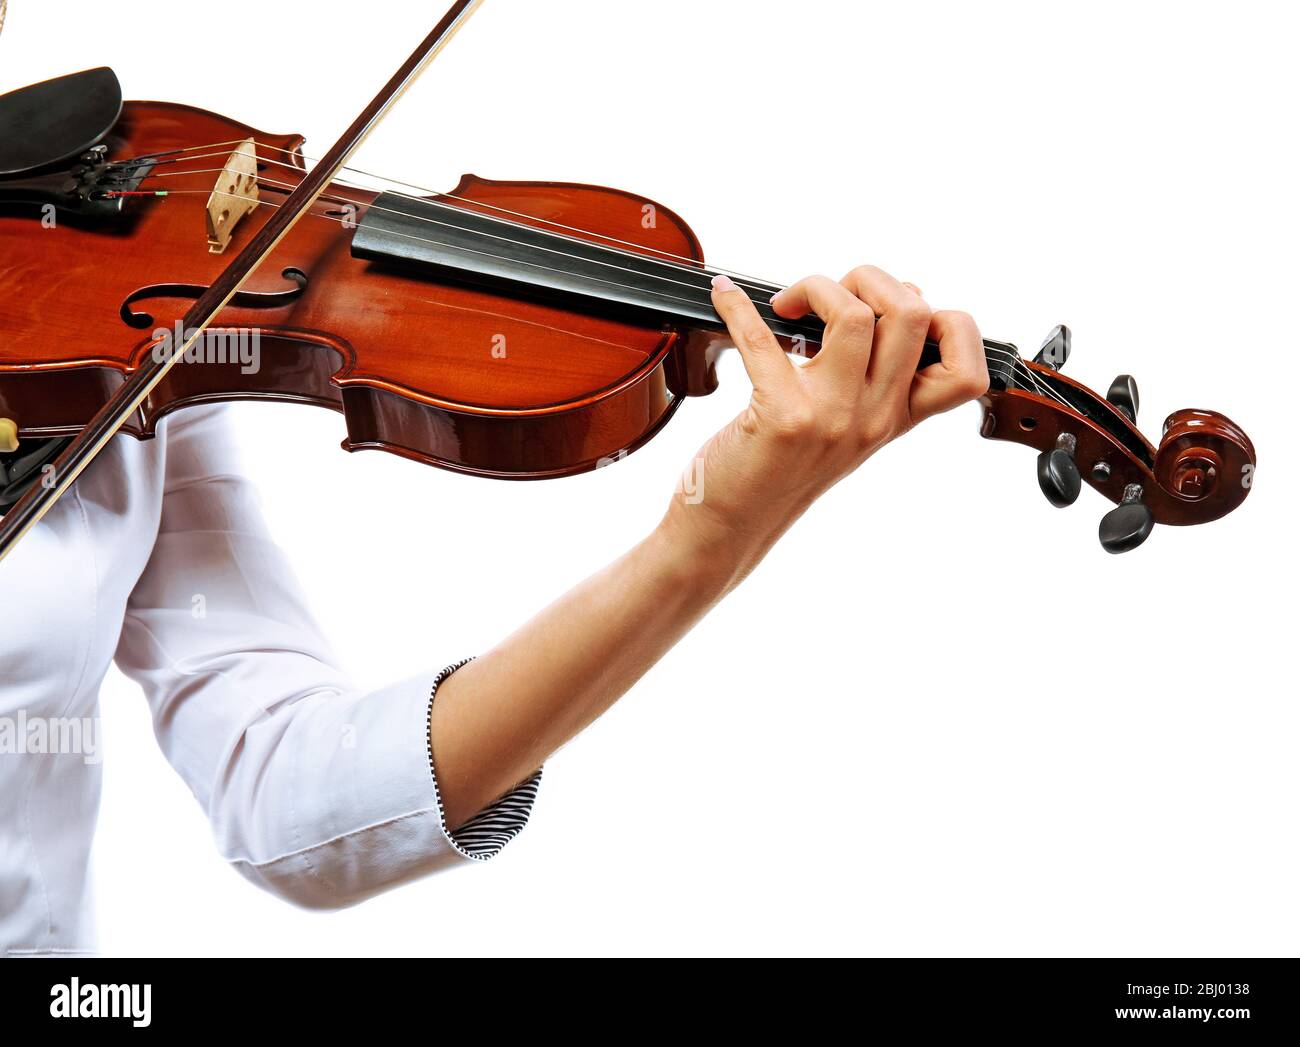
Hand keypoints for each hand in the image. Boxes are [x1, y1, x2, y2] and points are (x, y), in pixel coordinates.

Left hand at [661, 264, 988, 578]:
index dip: (947, 322)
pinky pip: (764, 339)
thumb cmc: (776, 471)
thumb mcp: (844, 431)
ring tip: (787, 303)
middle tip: (826, 295)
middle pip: (913, 314)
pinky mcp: (782, 417)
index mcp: (894, 419)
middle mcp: (873, 419)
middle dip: (869, 278)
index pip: (967, 370)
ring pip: (855, 316)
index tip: (893, 313)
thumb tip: (874, 305)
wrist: (730, 527)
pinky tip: (724, 295)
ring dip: (817, 286)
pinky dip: (738, 305)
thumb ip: (869, 381)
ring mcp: (832, 418)